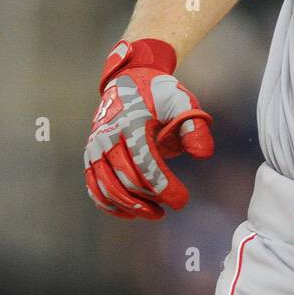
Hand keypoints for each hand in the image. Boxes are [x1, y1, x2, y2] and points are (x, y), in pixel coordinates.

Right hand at [83, 39, 214, 218]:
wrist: (128, 81)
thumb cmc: (159, 95)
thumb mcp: (182, 102)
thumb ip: (195, 127)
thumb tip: (203, 155)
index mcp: (131, 122)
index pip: (145, 162)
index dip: (163, 185)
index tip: (181, 201)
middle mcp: (108, 136)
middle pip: (124, 178)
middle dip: (148, 199)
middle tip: (169, 208)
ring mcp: (95, 147)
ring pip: (107, 186)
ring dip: (129, 206)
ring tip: (155, 213)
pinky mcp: (90, 156)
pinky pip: (93, 186)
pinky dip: (108, 204)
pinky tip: (130, 213)